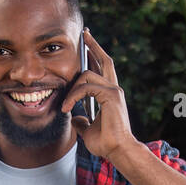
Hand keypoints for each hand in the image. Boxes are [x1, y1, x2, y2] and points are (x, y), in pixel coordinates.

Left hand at [61, 28, 139, 164]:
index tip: (85, 46)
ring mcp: (114, 90)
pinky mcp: (111, 95)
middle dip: (92, 45)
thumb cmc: (107, 144)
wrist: (119, 152)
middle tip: (84, 33)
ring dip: (72, 89)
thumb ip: (82, 122)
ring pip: (88, 75)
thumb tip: (75, 118)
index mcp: (110, 94)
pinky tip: (68, 108)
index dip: (94, 56)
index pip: (101, 69)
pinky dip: (74, 96)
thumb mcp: (88, 131)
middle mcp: (114, 89)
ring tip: (66, 105)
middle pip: (104, 59)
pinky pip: (86, 88)